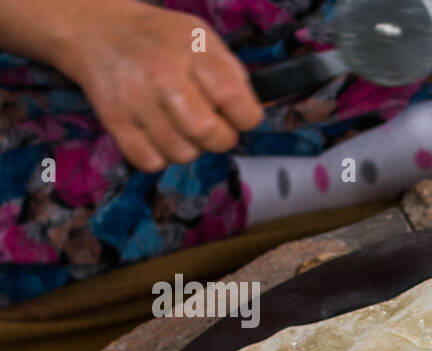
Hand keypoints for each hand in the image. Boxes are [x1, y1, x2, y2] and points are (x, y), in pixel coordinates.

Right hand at [54, 2, 263, 171]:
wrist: (95, 30)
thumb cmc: (159, 39)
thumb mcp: (202, 38)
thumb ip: (232, 75)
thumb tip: (258, 113)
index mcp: (191, 48)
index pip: (233, 97)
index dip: (246, 117)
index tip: (241, 116)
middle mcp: (162, 73)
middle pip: (208, 132)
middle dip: (221, 138)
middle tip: (214, 127)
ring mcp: (135, 97)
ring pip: (182, 153)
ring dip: (191, 148)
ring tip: (183, 126)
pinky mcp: (114, 119)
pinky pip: (150, 161)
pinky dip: (161, 156)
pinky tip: (160, 135)